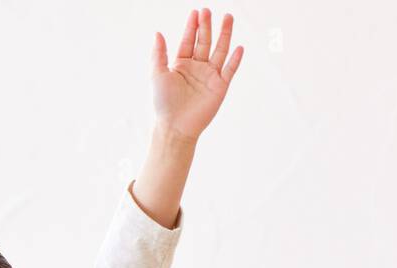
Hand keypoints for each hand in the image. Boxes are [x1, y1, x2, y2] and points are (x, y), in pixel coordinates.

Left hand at [151, 8, 242, 141]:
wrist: (175, 126)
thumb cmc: (163, 103)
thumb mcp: (157, 75)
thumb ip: (158, 54)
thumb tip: (157, 33)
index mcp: (181, 65)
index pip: (188, 41)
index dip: (192, 27)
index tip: (195, 12)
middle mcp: (197, 68)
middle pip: (204, 42)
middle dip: (207, 26)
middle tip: (208, 11)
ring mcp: (210, 76)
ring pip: (219, 51)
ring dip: (224, 35)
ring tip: (228, 18)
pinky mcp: (220, 86)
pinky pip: (230, 70)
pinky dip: (235, 59)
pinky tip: (239, 47)